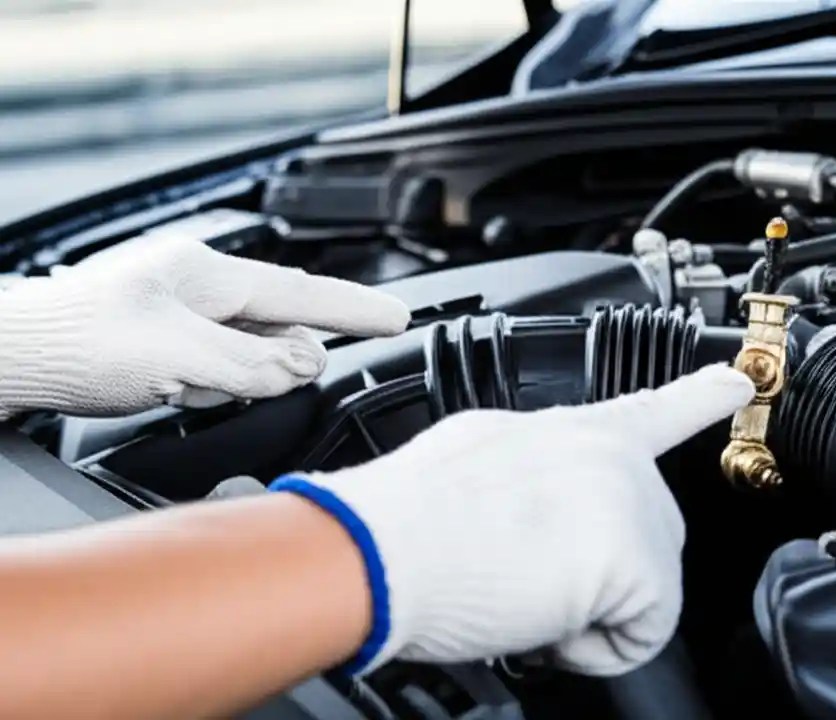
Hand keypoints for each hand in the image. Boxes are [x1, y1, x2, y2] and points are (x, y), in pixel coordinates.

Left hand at [0, 236, 408, 418]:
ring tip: (190, 388)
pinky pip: (210, 361)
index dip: (356, 308)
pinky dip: (208, 381)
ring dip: (236, 375)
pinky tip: (176, 391)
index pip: (301, 292)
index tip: (400, 316)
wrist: (8, 358)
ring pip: (242, 346)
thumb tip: (308, 362)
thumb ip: (254, 362)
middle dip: (283, 355)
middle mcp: (193, 284)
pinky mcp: (155, 337)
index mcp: (204, 274)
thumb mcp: (180, 357)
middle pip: (274, 322)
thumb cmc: (77, 346)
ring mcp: (174, 308)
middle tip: (266, 377)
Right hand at [269, 364, 754, 676]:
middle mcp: (609, 453)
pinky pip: (645, 633)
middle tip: (521, 578)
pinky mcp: (635, 553)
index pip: (651, 409)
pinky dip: (596, 650)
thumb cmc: (404, 519)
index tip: (740, 379)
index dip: (702, 396)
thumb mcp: (481, 469)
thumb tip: (543, 524)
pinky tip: (543, 622)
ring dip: (592, 613)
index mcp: (568, 431)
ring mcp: (628, 498)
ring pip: (649, 588)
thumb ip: (540, 481)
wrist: (374, 549)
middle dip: (600, 578)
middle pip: (650, 537)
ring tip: (520, 594)